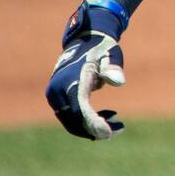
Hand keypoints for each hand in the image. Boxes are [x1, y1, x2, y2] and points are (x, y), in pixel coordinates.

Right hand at [44, 1, 125, 138]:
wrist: (84, 42)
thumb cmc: (101, 50)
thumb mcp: (110, 56)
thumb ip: (113, 68)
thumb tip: (119, 81)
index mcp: (71, 80)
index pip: (80, 109)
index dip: (93, 123)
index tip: (109, 134)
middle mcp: (58, 91)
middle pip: (74, 120)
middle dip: (95, 129)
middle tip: (120, 128)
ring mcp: (54, 96)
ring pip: (71, 122)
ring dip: (92, 127)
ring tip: (118, 123)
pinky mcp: (56, 99)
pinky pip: (70, 117)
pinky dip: (86, 121)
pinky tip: (107, 116)